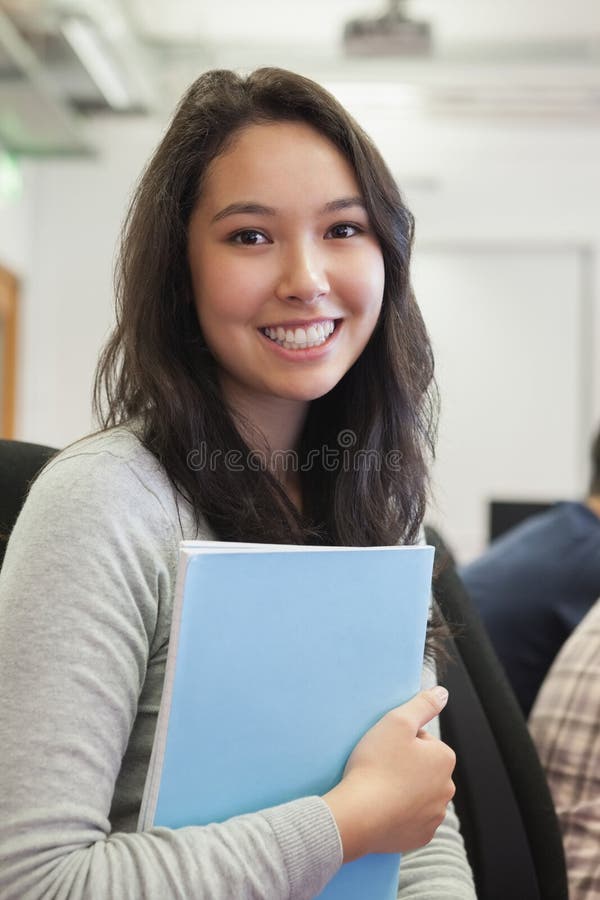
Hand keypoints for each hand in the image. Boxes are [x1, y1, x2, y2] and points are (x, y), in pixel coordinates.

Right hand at [323, 687, 454, 861]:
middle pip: (422, 768)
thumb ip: (423, 704)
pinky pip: (411, 819)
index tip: (384, 748)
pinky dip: (399, 813)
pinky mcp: (420, 837)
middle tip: (379, 766)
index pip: (423, 741)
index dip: (400, 741)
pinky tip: (381, 808)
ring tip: (378, 787)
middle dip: (405, 766)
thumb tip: (442, 694)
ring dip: (403, 789)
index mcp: (444, 759)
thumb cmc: (376, 765)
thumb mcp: (397, 721)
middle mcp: (446, 789)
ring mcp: (434, 816)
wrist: (359, 815)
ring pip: (418, 793)